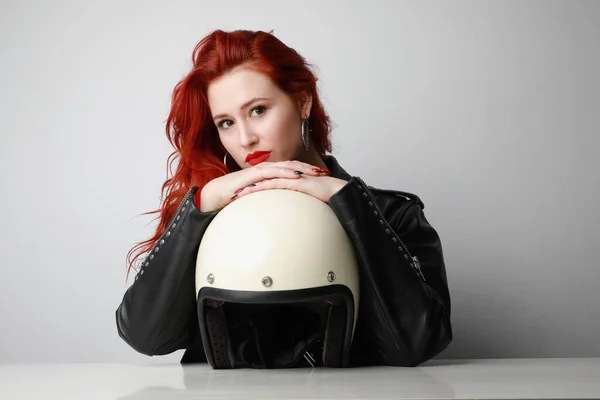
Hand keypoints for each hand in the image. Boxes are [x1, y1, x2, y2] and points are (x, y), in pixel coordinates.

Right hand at [200, 161, 329, 211]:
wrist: (216, 193)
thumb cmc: (234, 196)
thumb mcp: (256, 197)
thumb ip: (268, 200)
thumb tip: (279, 210)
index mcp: (268, 172)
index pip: (291, 169)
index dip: (306, 172)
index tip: (321, 177)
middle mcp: (266, 168)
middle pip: (292, 165)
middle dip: (309, 168)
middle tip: (324, 173)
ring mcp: (260, 170)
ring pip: (285, 166)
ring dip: (301, 169)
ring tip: (315, 173)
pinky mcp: (254, 174)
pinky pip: (273, 172)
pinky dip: (285, 173)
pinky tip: (296, 176)